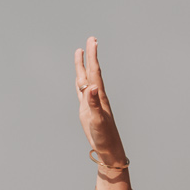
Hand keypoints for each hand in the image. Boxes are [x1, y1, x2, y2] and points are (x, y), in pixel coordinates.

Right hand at [75, 37, 128, 167]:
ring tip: (80, 53)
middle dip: (90, 56)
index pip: (95, 72)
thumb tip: (92, 87)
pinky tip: (79, 79)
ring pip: (85, 79)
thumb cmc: (105, 137)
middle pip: (91, 72)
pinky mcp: (87, 111)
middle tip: (90, 39)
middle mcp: (96, 97)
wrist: (109, 150)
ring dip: (83, 66)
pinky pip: (82, 91)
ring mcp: (91, 103)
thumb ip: (94, 104)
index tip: (92, 41)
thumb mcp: (98, 121)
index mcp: (99, 96)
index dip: (93, 56)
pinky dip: (79, 82)